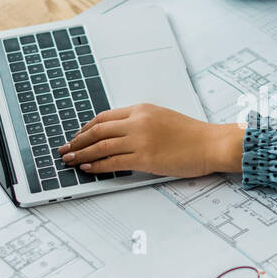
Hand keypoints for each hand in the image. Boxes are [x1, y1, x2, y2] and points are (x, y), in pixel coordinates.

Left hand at [59, 105, 243, 177]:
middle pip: (97, 130)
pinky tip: (88, 167)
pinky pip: (113, 162)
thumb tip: (120, 136)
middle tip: (64, 149)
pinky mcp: (145, 158)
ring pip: (101, 146)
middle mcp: (138, 121)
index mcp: (142, 109)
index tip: (77, 136)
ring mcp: (140, 139)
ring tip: (69, 160)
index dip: (86, 128)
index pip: (104, 117)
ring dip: (81, 153)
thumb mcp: (163, 119)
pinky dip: (97, 165)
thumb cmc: (192, 135)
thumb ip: (141, 123)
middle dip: (76, 141)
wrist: (212, 144)